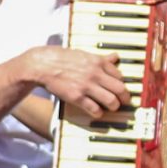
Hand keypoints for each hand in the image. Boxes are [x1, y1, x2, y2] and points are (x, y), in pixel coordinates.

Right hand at [16, 44, 132, 119]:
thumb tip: (115, 57)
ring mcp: (86, 86)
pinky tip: (97, 112)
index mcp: (97, 62)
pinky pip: (95, 109)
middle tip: (123, 101)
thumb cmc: (61, 58)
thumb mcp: (83, 54)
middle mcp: (95, 74)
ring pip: (111, 101)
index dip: (122, 84)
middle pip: (120, 89)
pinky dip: (99, 113)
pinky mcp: (77, 97)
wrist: (42, 65)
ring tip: (111, 107)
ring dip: (114, 106)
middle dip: (124, 98)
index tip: (120, 89)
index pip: (120, 75)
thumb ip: (101, 58)